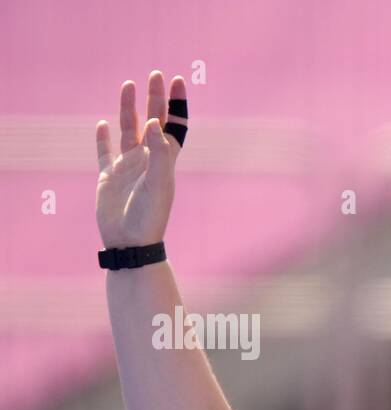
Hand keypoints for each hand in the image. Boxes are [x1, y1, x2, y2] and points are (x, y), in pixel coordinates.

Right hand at [95, 71, 187, 248]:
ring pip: (128, 131)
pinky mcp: (108, 178)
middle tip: (156, 74)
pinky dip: (103, 138)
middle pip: (152, 122)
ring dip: (128, 109)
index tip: (178, 81)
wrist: (131, 243)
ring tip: (128, 85)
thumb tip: (154, 121)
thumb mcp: (160, 182)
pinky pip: (104, 153)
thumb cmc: (150, 216)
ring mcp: (127, 168)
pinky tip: (101, 124)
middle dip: (155, 99)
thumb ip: (159, 152)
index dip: (177, 104)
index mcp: (165, 161)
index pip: (174, 126)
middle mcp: (147, 160)